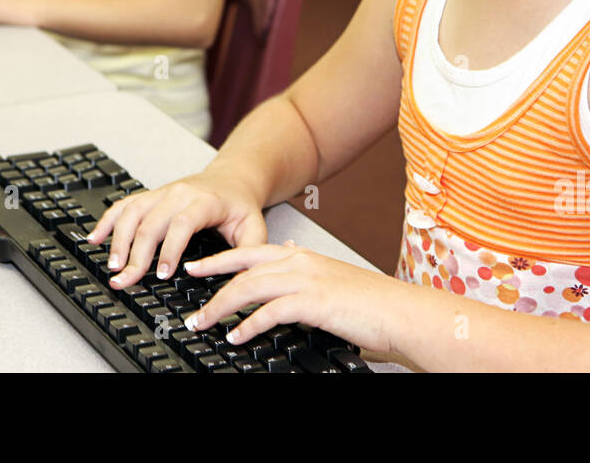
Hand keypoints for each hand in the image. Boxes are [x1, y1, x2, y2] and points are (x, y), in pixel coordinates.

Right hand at [86, 173, 267, 287]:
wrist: (233, 178)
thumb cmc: (241, 206)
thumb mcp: (254, 228)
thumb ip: (248, 254)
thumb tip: (235, 278)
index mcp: (204, 202)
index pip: (182, 224)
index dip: (170, 249)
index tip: (162, 274)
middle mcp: (179, 194)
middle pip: (151, 222)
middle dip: (136, 254)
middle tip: (126, 279)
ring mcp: (161, 193)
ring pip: (132, 213)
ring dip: (118, 239)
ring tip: (112, 265)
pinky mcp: (150, 196)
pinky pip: (124, 205)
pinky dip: (107, 221)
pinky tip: (94, 238)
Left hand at [181, 241, 403, 354]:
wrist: (400, 312)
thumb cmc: (370, 303)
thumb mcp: (332, 277)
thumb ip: (306, 268)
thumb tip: (286, 256)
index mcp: (302, 256)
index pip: (250, 252)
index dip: (219, 260)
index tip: (195, 267)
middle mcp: (300, 262)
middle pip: (242, 268)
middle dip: (210, 284)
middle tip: (189, 301)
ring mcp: (306, 280)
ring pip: (249, 288)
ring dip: (221, 307)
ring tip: (204, 323)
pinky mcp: (313, 302)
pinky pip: (269, 313)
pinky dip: (249, 324)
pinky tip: (238, 336)